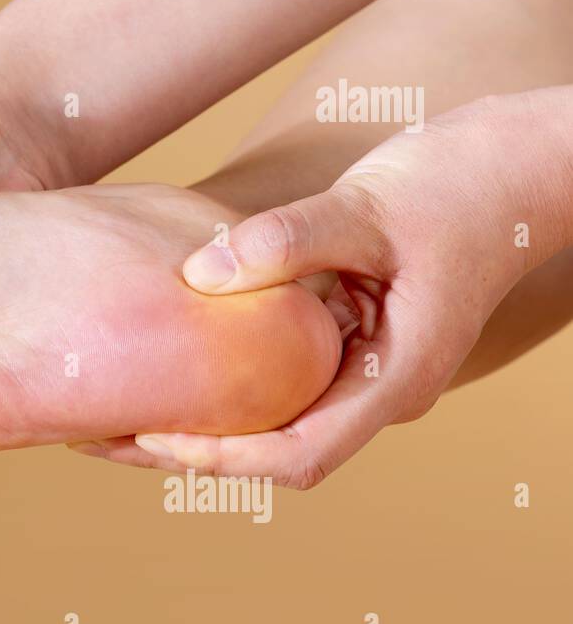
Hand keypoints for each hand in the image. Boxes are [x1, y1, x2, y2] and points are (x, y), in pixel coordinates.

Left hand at [72, 91, 571, 487]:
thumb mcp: (368, 206)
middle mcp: (377, 388)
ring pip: (277, 421)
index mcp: (394, 378)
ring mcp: (365, 367)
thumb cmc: (459, 183)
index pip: (299, 454)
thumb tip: (199, 275)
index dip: (221, 458)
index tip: (151, 437)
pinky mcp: (349, 338)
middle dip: (194, 451)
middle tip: (106, 433)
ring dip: (206, 421)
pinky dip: (227, 379)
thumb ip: (288, 241)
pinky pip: (280, 378)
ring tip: (121, 405)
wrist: (516, 165)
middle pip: (277, 452)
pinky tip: (173, 356)